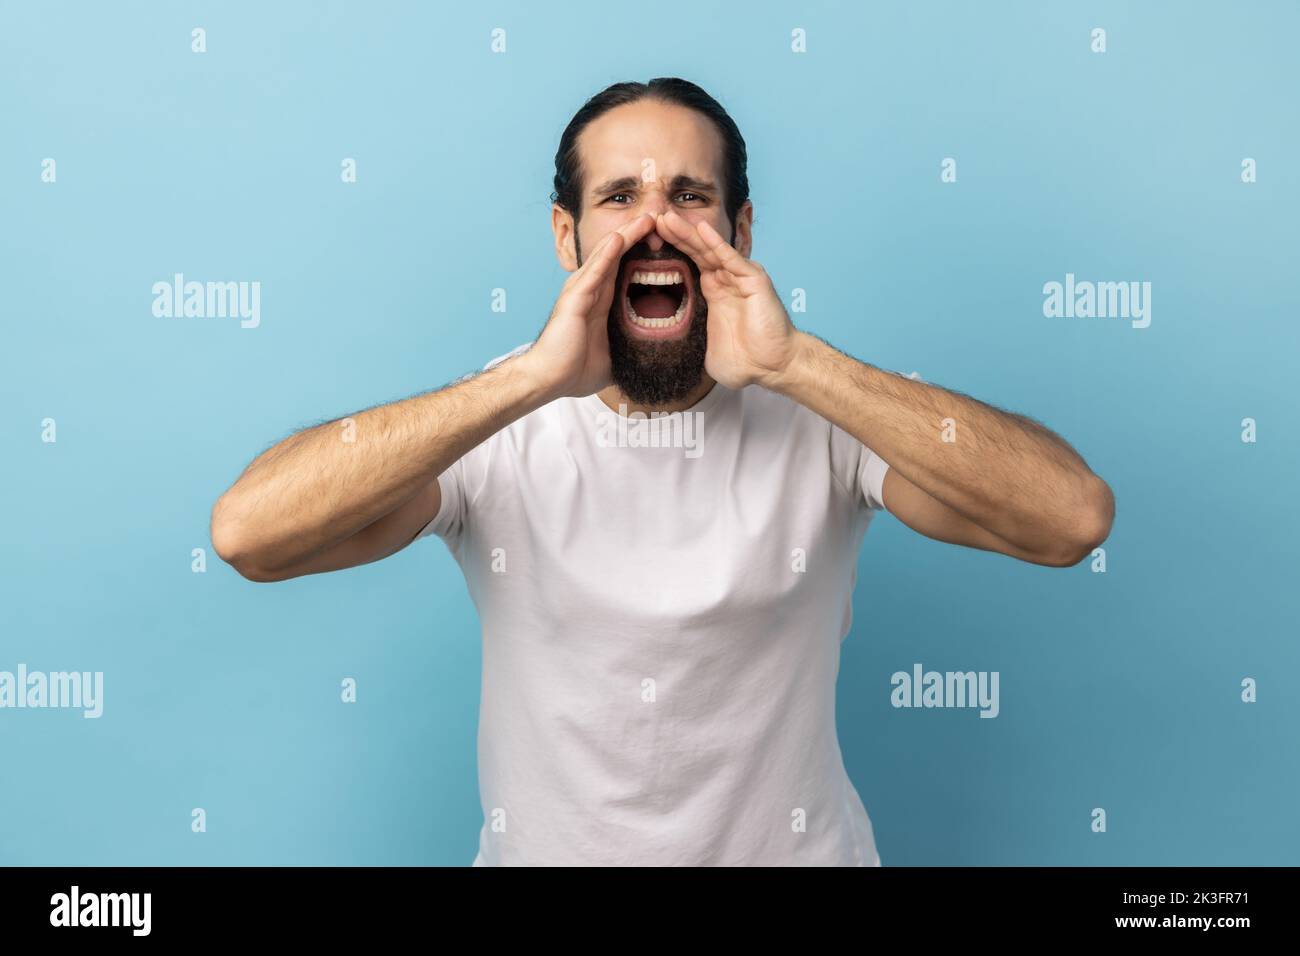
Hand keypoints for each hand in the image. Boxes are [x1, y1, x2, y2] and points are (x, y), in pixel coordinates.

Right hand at [525, 214, 657, 397]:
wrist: (550, 380)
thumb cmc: (575, 371)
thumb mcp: (614, 355)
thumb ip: (629, 348)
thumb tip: (651, 357)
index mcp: (600, 301)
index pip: (624, 268)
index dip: (641, 252)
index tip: (663, 239)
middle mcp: (590, 291)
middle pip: (616, 255)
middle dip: (637, 235)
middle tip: (658, 217)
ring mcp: (580, 292)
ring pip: (606, 257)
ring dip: (626, 236)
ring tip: (646, 219)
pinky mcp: (574, 300)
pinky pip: (594, 273)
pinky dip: (607, 255)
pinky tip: (620, 238)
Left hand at [655, 209, 797, 389]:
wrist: (774, 368)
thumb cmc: (746, 362)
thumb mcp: (707, 350)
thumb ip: (691, 341)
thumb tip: (667, 349)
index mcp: (715, 292)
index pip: (689, 263)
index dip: (671, 250)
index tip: (648, 239)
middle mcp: (727, 280)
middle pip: (696, 251)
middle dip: (675, 235)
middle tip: (653, 218)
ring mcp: (740, 278)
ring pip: (710, 250)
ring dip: (689, 234)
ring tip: (667, 218)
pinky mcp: (753, 280)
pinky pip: (731, 259)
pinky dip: (716, 243)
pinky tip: (701, 229)